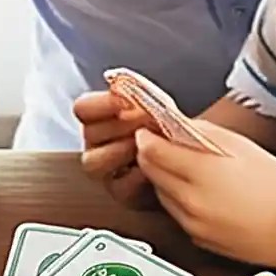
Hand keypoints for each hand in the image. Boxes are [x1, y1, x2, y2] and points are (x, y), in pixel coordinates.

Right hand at [74, 90, 160, 208]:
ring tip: (143, 145)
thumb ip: (140, 96)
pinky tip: (154, 168)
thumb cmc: (170, 129)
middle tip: (144, 121)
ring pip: (92, 162)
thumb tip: (124, 83)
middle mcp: (97, 143)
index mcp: (100, 117)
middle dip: (118, 125)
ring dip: (118, 151)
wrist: (192, 159)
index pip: (84, 108)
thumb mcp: (157, 108)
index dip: (102, 103)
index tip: (127, 100)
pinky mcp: (120, 193)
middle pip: (90, 132)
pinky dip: (135, 178)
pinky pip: (118, 187)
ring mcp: (105, 170)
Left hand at [135, 121, 275, 268]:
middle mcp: (190, 200)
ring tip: (186, 169)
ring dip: (163, 178)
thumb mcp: (241, 146)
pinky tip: (199, 193)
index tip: (147, 132)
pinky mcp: (196, 237)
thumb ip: (204, 132)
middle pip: (150, 172)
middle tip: (160, 145)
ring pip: (160, 193)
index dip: (146, 138)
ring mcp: (191, 222)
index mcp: (200, 173)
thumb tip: (178, 124)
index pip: (152, 151)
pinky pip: (175, 213)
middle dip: (151, 156)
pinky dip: (178, 200)